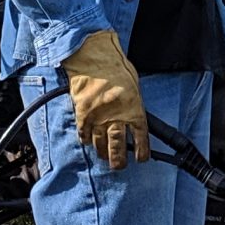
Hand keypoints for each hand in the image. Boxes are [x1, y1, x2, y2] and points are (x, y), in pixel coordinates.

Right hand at [65, 28, 150, 166]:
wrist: (93, 58)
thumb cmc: (116, 68)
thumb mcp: (134, 87)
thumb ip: (133, 106)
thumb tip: (132, 119)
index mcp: (134, 110)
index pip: (141, 138)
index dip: (142, 151)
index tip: (142, 159)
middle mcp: (117, 117)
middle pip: (118, 147)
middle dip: (119, 160)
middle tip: (119, 166)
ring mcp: (98, 118)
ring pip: (100, 144)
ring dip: (103, 153)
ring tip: (105, 157)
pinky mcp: (82, 115)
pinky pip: (84, 135)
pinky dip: (86, 140)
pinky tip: (88, 142)